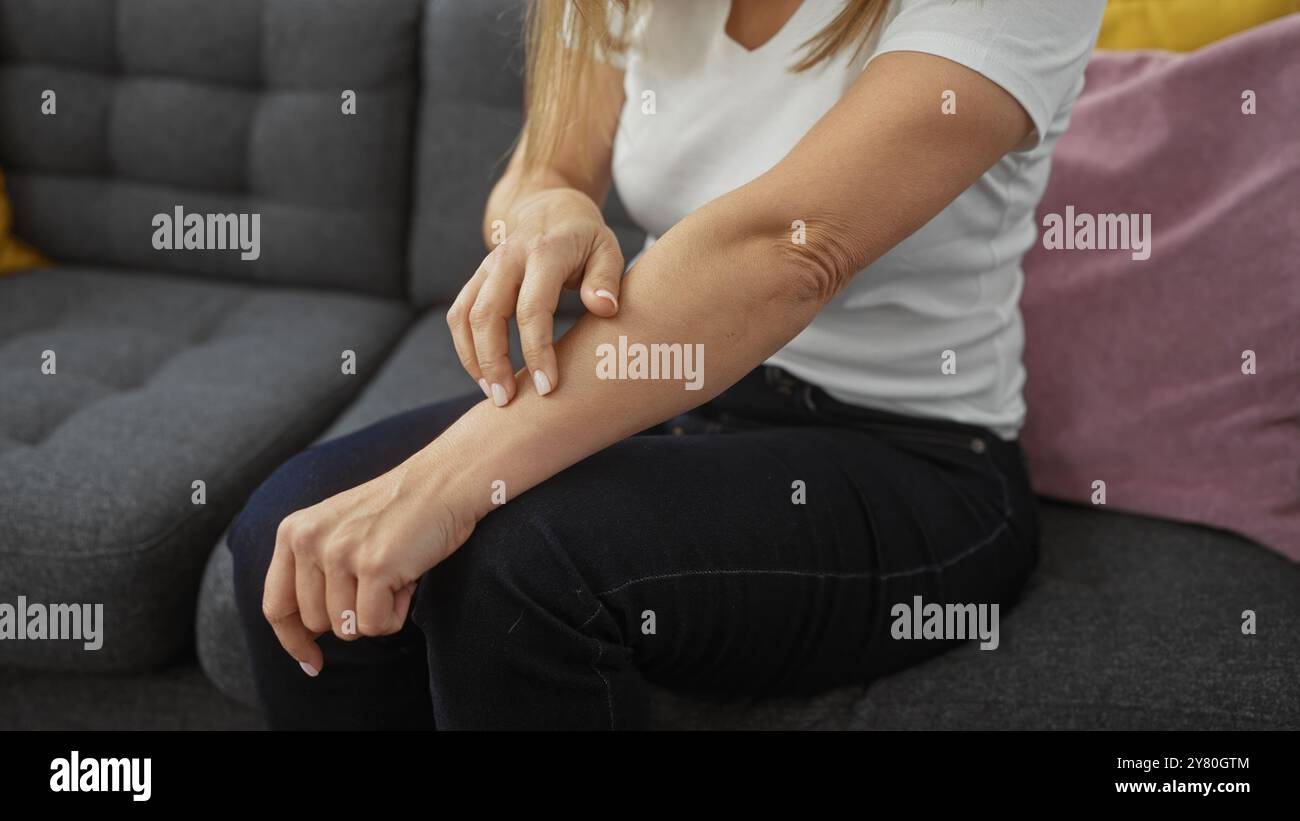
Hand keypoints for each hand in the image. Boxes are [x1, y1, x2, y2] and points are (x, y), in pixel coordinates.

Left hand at [260, 461, 474, 674]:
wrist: (443, 482)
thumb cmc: (397, 515)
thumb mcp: (338, 533)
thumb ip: (314, 573)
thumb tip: (305, 640)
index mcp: (293, 532)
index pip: (276, 606)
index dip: (293, 641)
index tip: (312, 663)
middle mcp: (309, 540)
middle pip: (317, 624)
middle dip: (352, 616)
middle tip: (379, 581)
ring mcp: (340, 553)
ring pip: (347, 628)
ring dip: (377, 614)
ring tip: (395, 577)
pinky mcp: (373, 566)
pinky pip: (375, 626)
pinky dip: (396, 615)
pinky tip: (407, 582)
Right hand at [448, 187, 622, 406]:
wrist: (550, 206)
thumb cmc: (585, 238)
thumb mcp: (607, 249)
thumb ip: (607, 278)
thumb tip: (604, 309)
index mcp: (544, 252)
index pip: (532, 308)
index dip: (536, 350)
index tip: (546, 386)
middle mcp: (508, 258)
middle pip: (487, 315)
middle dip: (494, 362)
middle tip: (508, 400)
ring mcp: (487, 267)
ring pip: (464, 316)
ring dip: (473, 359)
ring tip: (493, 393)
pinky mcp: (476, 278)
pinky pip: (458, 314)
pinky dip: (465, 348)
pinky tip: (484, 375)